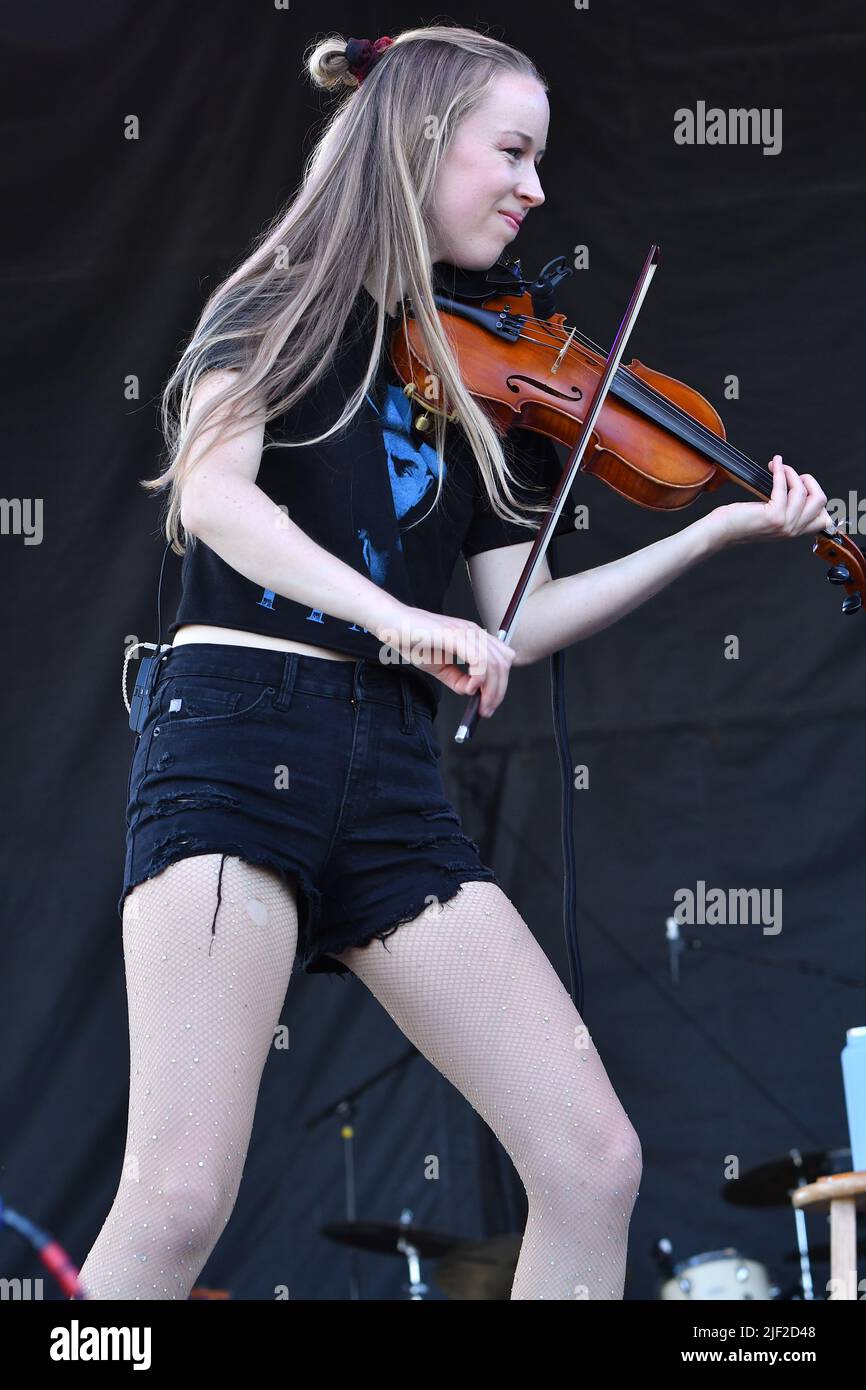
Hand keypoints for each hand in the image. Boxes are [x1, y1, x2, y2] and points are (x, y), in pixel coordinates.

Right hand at [373, 605, 515, 716]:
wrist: (393, 626)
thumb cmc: (413, 641)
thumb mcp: (439, 666)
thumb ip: (457, 678)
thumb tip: (472, 691)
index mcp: (473, 637)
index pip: (502, 658)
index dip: (501, 683)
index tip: (490, 702)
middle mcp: (473, 632)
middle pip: (503, 662)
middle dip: (499, 691)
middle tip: (487, 709)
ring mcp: (465, 632)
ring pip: (494, 663)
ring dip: (491, 689)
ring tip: (480, 703)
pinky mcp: (453, 635)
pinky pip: (478, 659)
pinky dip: (479, 678)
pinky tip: (469, 688)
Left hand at [713, 455, 833, 546]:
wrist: (722, 532)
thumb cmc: (741, 521)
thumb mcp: (772, 518)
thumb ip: (788, 509)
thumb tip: (800, 486)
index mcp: (794, 531)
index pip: (824, 519)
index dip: (817, 496)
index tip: (802, 485)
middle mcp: (792, 530)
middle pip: (820, 500)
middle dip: (809, 481)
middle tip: (792, 474)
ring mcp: (784, 524)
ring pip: (802, 491)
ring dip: (791, 472)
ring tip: (778, 467)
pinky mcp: (773, 516)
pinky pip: (783, 487)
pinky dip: (780, 471)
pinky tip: (774, 464)